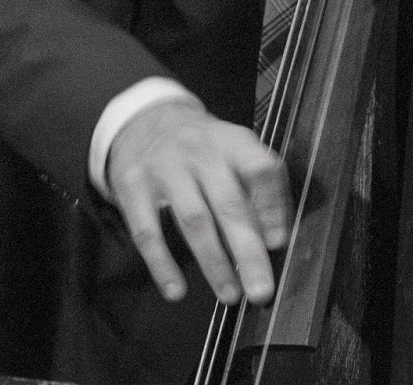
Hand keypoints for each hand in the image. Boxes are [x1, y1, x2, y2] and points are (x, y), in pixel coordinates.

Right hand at [106, 99, 290, 306]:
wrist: (144, 119)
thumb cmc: (200, 147)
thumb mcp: (230, 149)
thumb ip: (254, 185)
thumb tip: (275, 237)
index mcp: (232, 142)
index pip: (260, 168)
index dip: (272, 206)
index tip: (279, 243)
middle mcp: (201, 152)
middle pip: (229, 203)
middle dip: (248, 251)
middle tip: (261, 291)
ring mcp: (165, 168)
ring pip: (194, 219)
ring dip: (214, 262)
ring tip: (230, 295)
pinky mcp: (133, 186)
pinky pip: (148, 231)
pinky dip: (162, 264)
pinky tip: (177, 291)